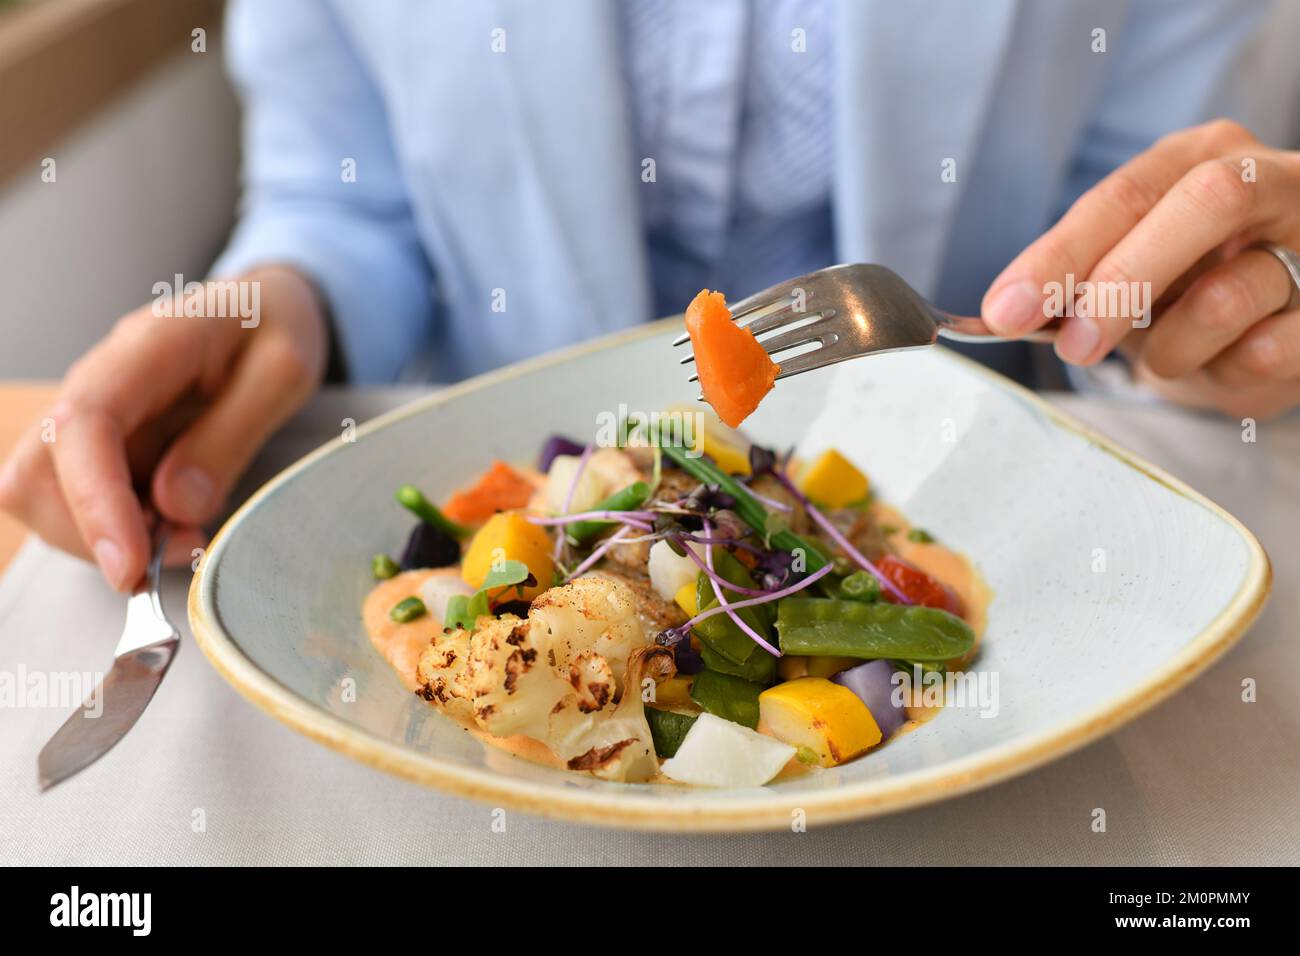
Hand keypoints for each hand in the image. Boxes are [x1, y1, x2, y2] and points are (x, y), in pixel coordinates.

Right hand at [0, 266, 327, 589]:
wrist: (265, 303)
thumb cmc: (276, 327)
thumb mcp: (284, 371)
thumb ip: (233, 433)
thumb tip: (173, 505)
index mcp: (148, 346)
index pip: (83, 425)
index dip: (94, 502)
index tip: (127, 564)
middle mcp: (99, 377)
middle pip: (38, 470)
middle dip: (95, 532)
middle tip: (184, 546)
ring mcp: (93, 410)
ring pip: (45, 493)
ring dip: (103, 535)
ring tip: (184, 534)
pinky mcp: (101, 440)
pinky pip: (78, 496)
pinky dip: (116, 527)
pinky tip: (171, 522)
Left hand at [982, 119, 1299, 418]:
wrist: (1274, 334)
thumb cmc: (1190, 291)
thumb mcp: (1130, 271)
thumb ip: (1081, 277)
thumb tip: (1010, 308)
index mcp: (1199, 157)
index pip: (1125, 195)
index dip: (1061, 253)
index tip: (1007, 310)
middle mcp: (1270, 178)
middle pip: (1202, 204)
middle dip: (1123, 284)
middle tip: (1075, 345)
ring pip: (1229, 295)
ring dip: (1174, 347)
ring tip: (1170, 353)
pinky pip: (1268, 352)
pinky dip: (1228, 372)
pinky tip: (1230, 360)